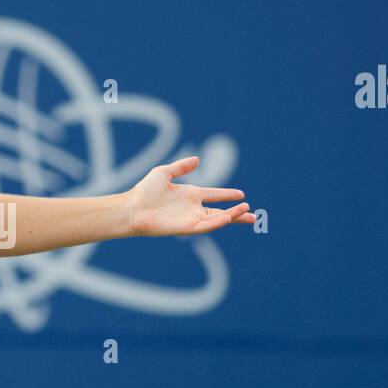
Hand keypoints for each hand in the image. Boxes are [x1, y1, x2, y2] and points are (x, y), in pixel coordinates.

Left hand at [127, 156, 253, 236]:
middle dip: (237, 213)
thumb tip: (197, 159)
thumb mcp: (164, 172)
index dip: (227, 195)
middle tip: (253, 215)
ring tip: (247, 212)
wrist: (134, 208)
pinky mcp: (187, 227)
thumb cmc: (145, 191)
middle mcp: (193, 208)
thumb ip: (181, 166)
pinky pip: (207, 225)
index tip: (241, 194)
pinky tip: (229, 217)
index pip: (214, 196)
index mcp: (190, 195)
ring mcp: (191, 218)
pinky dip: (219, 222)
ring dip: (233, 216)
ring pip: (218, 219)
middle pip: (221, 212)